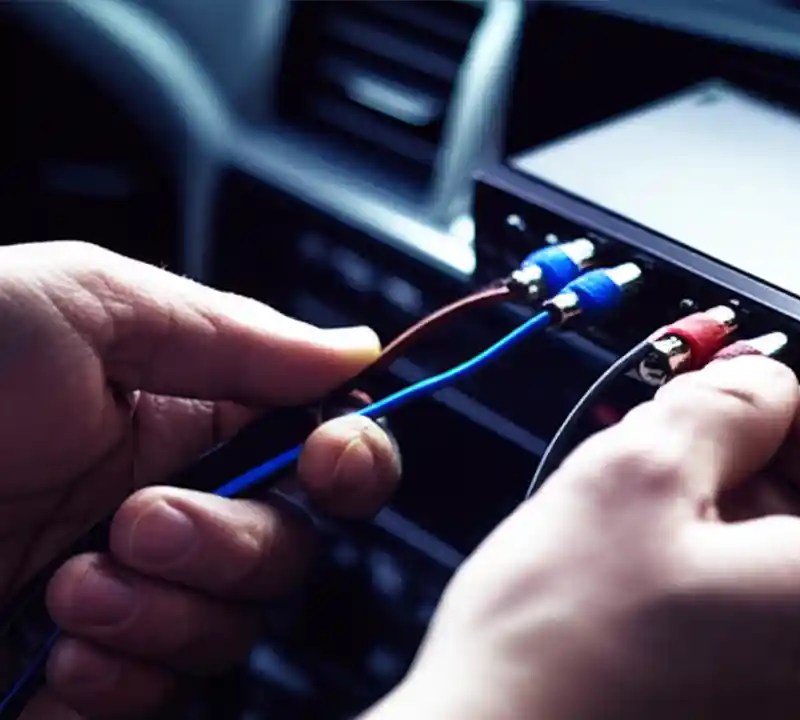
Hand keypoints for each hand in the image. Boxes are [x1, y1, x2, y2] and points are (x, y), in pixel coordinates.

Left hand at [0, 242, 400, 716]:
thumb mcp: (84, 308)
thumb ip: (236, 335)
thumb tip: (355, 349)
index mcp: (176, 417)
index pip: (313, 450)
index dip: (348, 461)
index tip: (328, 464)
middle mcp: (161, 506)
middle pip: (287, 554)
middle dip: (230, 547)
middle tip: (137, 520)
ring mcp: (116, 596)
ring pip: (227, 636)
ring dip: (165, 617)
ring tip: (70, 583)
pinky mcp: (67, 672)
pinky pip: (154, 702)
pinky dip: (118, 685)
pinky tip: (54, 649)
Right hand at [374, 357, 799, 718]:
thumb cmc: (549, 668)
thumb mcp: (631, 479)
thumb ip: (722, 407)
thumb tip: (760, 387)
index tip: (763, 409)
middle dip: (768, 481)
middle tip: (681, 459)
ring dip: (739, 546)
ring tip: (645, 536)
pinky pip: (775, 664)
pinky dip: (728, 616)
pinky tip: (648, 605)